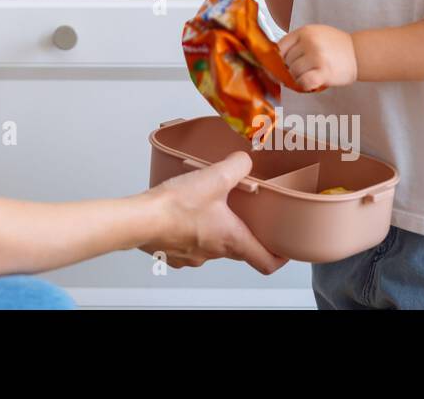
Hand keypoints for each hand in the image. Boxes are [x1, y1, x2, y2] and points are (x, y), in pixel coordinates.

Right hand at [138, 152, 288, 274]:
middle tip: (245, 217)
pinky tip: (182, 214)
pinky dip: (189, 232)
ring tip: (207, 208)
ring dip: (214, 230)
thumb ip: (236, 166)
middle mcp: (214, 253)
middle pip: (239, 251)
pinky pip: (187, 244)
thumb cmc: (175, 207)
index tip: (284, 248)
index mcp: (232, 240)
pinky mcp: (172, 252)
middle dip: (243, 234)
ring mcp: (192, 256)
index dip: (279, 256)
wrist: (140, 219)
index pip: (266, 262)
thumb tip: (245, 160)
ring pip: (212, 246)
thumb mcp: (214, 177)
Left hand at [278, 24, 357, 90]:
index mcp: (304, 32)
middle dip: (291, 68)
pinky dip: (304, 85)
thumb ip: (297, 42)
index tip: (285, 64)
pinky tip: (311, 82)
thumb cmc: (335, 46)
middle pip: (286, 61)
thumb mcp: (315, 34)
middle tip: (304, 70)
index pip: (280, 47)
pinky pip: (303, 82)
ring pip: (293, 72)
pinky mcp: (324, 72)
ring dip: (299, 77)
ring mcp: (317, 56)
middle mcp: (309, 42)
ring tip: (310, 74)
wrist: (359, 53)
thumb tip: (275, 57)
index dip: (280, 58)